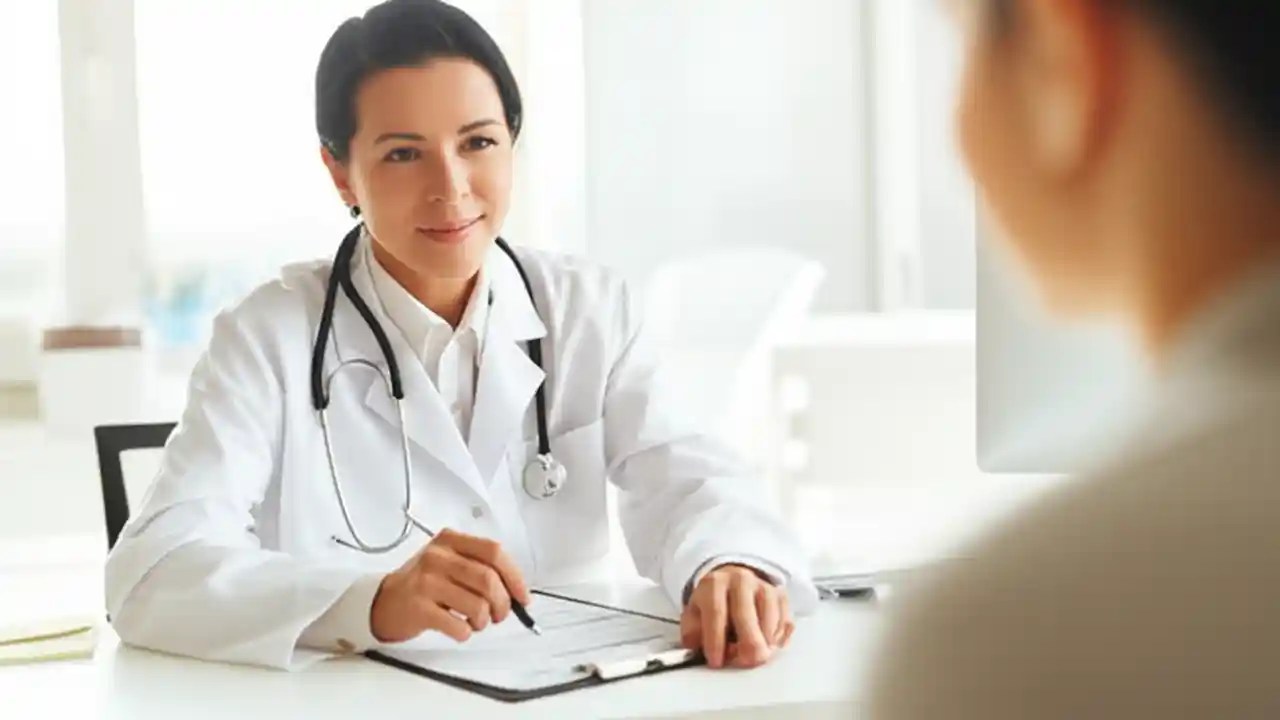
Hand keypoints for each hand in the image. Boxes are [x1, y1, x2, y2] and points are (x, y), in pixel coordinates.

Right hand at [370, 529, 530, 643]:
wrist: (383, 601)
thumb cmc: (424, 583)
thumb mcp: (449, 562)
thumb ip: (480, 568)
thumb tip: (516, 592)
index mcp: (451, 540)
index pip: (494, 552)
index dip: (514, 576)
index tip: (522, 597)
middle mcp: (438, 556)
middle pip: (488, 579)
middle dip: (502, 603)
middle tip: (499, 615)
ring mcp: (426, 581)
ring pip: (477, 604)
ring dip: (484, 620)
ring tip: (476, 622)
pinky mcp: (418, 607)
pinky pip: (457, 626)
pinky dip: (465, 633)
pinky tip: (459, 629)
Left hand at [680, 564, 794, 668]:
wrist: (734, 579)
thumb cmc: (714, 602)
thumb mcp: (694, 613)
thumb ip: (692, 633)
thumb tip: (694, 650)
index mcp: (715, 584)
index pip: (716, 612)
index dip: (716, 640)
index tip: (716, 661)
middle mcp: (741, 581)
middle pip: (746, 615)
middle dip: (745, 646)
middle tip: (744, 662)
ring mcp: (764, 587)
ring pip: (769, 620)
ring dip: (764, 644)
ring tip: (753, 654)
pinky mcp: (781, 596)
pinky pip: (784, 623)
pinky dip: (777, 639)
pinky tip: (766, 644)